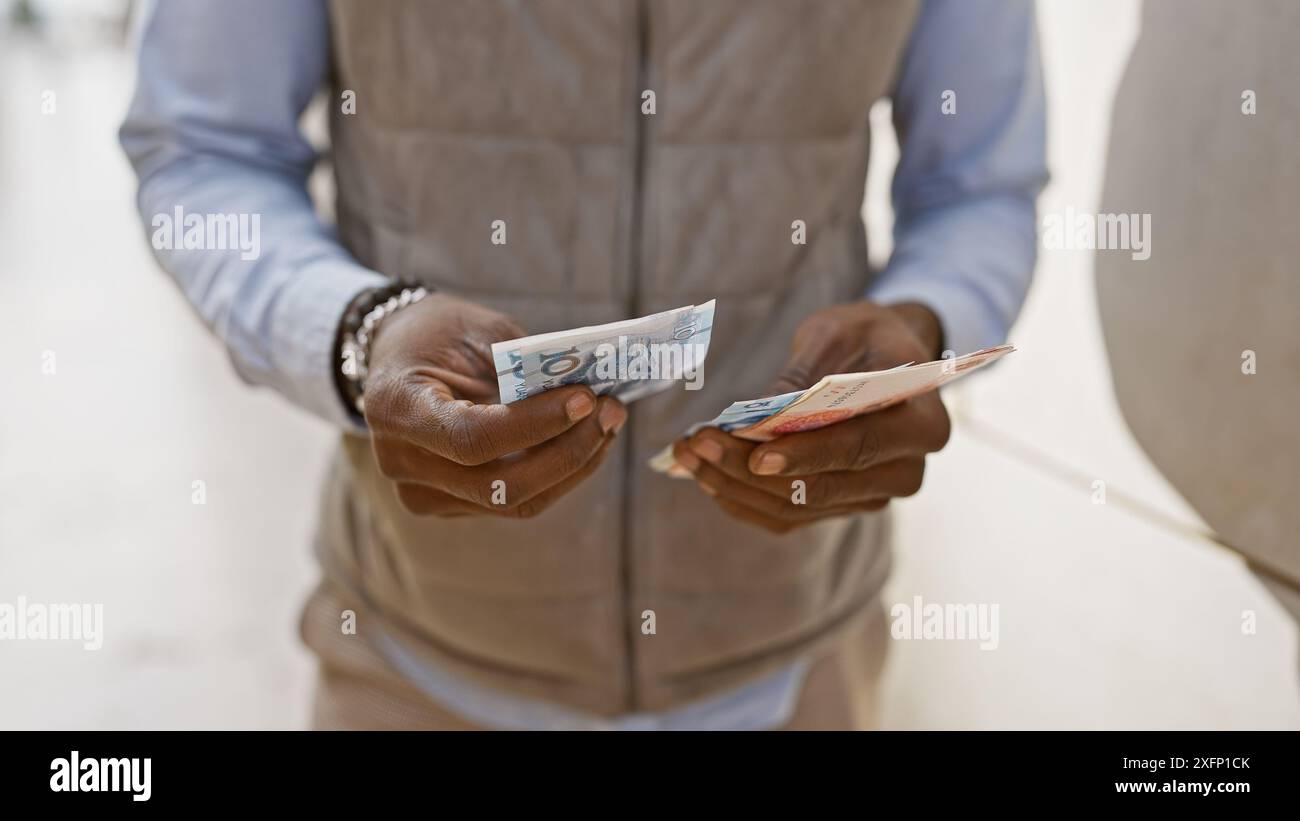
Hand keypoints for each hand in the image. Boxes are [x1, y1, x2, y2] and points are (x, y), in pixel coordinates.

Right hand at [362, 292, 626, 517]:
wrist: (399, 354)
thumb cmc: (442, 334)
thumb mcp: (480, 332)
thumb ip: (526, 366)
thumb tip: (591, 396)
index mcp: (395, 406)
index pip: (471, 437)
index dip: (535, 425)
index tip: (586, 398)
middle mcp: (400, 460)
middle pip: (497, 484)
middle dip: (567, 452)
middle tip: (612, 411)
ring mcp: (421, 491)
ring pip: (512, 500)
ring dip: (572, 466)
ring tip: (609, 423)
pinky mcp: (448, 504)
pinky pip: (511, 499)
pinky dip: (557, 474)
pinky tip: (586, 440)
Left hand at [671, 301, 949, 533]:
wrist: (888, 358)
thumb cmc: (868, 337)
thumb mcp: (841, 333)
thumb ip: (806, 373)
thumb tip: (762, 416)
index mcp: (923, 425)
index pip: (860, 447)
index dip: (807, 453)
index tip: (756, 453)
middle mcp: (904, 473)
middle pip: (820, 486)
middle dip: (750, 469)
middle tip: (697, 443)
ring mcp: (870, 497)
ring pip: (795, 508)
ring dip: (735, 485)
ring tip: (687, 452)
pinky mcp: (838, 506)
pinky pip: (784, 516)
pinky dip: (740, 498)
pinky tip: (704, 472)